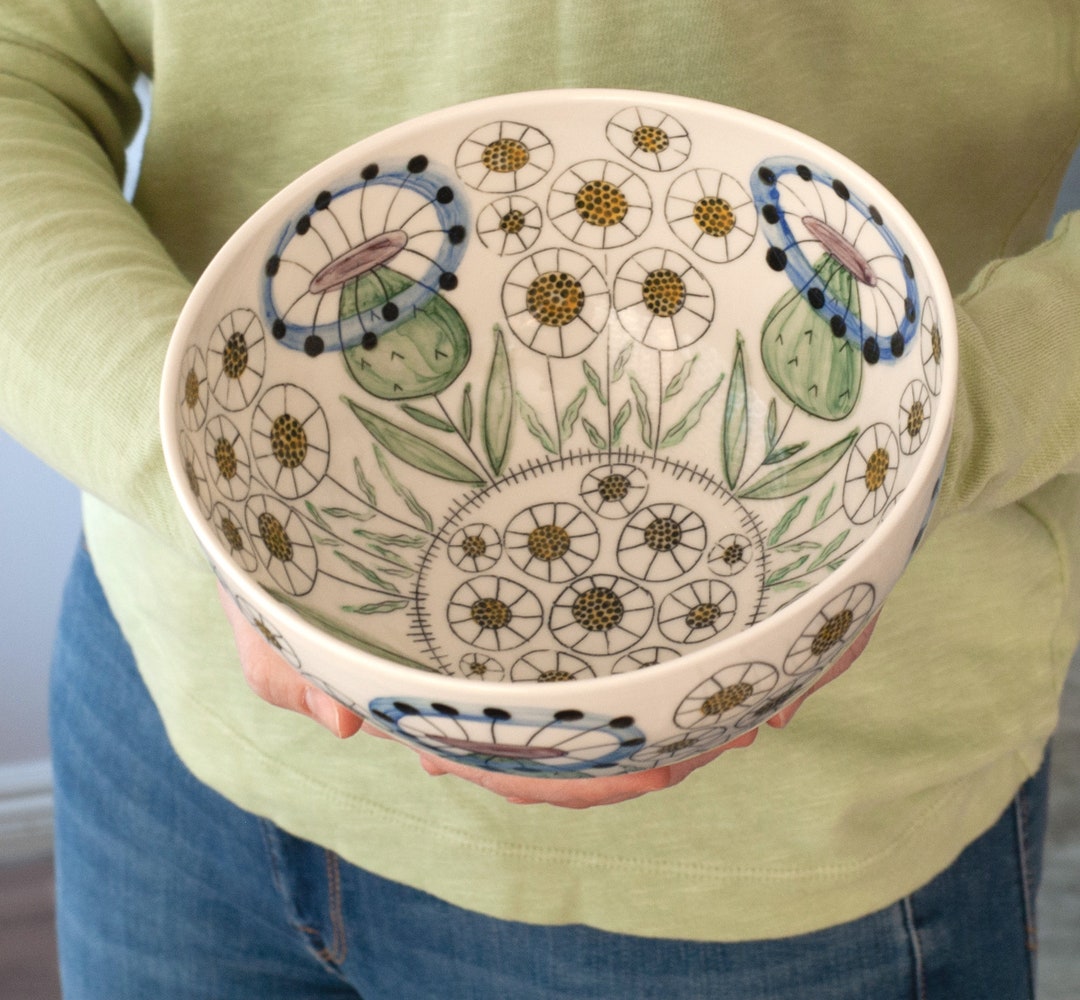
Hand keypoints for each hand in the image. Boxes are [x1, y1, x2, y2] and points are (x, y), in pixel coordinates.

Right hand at [222, 582, 877, 805]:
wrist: (283, 429)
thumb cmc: (271, 519)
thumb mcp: (264, 590)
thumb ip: (282, 661)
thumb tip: (343, 725)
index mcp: (430, 681)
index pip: (505, 758)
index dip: (575, 777)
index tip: (655, 770)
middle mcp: (484, 649)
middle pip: (573, 725)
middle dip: (651, 740)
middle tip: (730, 728)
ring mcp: (514, 599)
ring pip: (601, 670)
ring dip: (672, 689)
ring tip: (749, 682)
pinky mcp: (540, 539)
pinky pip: (605, 590)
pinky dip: (662, 617)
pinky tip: (713, 613)